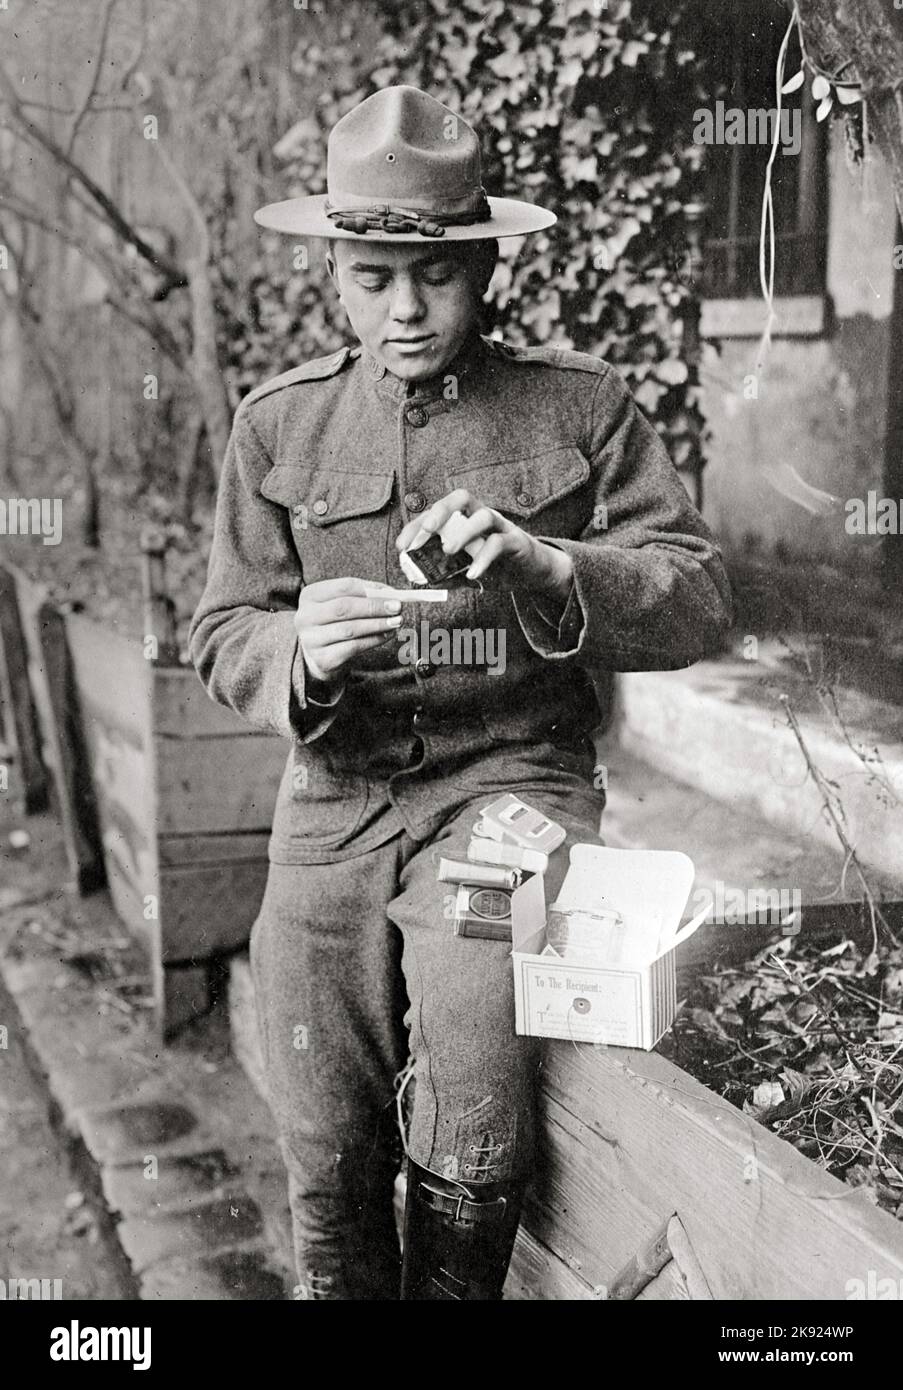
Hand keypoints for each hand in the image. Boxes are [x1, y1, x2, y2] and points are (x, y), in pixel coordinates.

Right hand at [294, 577, 402, 683]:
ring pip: (350, 629)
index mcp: (310, 595)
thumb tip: (390, 593)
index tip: (392, 592)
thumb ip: (363, 596)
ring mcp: (312, 640)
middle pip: (344, 607)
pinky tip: (386, 635)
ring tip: (396, 622)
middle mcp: (305, 617)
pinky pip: (353, 647)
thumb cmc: (335, 623)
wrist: (320, 656)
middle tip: (397, 607)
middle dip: (374, 607)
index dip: (370, 589)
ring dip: (377, 624)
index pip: (343, 587)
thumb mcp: (341, 604)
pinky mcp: (323, 659)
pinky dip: (373, 640)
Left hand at [395, 489, 572, 601]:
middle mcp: (484, 516)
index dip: (417, 525)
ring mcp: (503, 527)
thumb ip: (446, 574)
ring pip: (484, 515)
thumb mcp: (466, 570)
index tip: (402, 546)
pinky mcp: (518, 542)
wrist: (534, 573)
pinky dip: (484, 558)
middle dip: (441, 511)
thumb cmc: (499, 566)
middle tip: (426, 530)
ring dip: (464, 532)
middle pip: (462, 497)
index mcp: (467, 519)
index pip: (439, 512)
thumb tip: (420, 581)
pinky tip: (473, 575)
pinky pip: (500, 544)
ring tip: (448, 551)